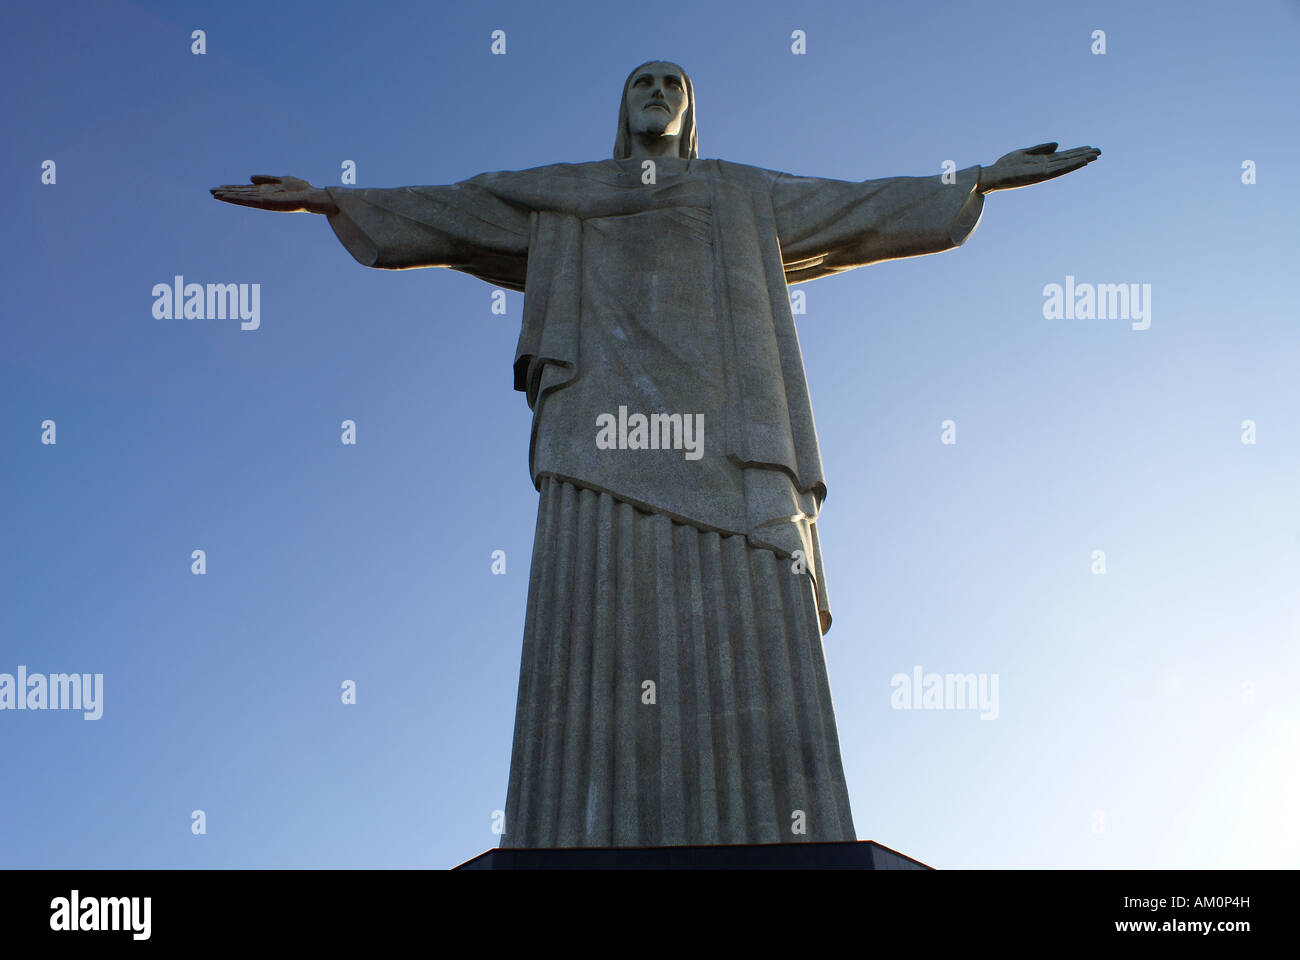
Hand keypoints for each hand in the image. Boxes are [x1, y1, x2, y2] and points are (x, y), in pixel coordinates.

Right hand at [210, 175, 336, 213]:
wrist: (312, 196)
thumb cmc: (301, 189)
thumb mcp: (282, 180)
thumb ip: (266, 179)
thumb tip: (250, 178)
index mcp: (266, 191)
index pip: (245, 189)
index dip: (232, 188)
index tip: (219, 188)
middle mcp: (263, 196)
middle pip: (241, 194)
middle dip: (227, 192)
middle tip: (211, 191)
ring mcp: (264, 200)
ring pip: (243, 198)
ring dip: (229, 196)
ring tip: (215, 194)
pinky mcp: (267, 203)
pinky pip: (250, 200)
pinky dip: (238, 198)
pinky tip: (229, 197)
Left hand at [978, 143, 1100, 192]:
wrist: (993, 176)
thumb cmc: (1005, 166)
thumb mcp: (1024, 153)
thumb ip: (1040, 149)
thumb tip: (1057, 145)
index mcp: (1042, 162)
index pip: (1063, 156)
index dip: (1076, 152)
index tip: (1089, 147)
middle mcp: (1046, 167)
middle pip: (1068, 160)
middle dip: (1083, 155)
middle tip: (1100, 151)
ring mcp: (1044, 172)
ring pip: (1067, 164)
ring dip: (1081, 159)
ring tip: (1096, 155)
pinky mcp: (1041, 175)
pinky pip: (1059, 170)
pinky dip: (1071, 165)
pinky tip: (1082, 162)